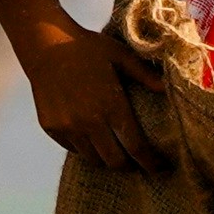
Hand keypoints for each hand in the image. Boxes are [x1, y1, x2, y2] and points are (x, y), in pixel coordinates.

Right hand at [14, 30, 155, 171]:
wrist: (45, 44)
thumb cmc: (87, 48)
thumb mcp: (120, 55)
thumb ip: (145, 74)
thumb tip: (169, 89)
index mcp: (111, 105)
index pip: (136, 147)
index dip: (150, 162)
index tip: (161, 169)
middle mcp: (89, 121)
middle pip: (115, 161)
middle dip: (130, 166)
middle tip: (138, 162)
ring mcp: (68, 126)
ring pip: (93, 158)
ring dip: (106, 158)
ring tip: (115, 151)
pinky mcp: (51, 127)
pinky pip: (73, 149)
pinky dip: (85, 148)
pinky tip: (92, 138)